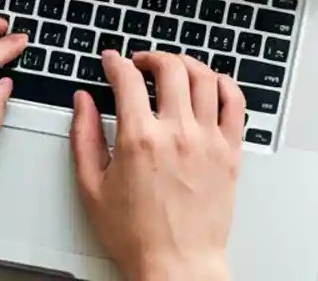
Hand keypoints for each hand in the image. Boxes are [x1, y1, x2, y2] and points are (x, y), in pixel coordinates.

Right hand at [71, 51, 244, 280]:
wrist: (177, 265)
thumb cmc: (137, 235)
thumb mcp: (92, 187)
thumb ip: (83, 137)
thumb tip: (82, 101)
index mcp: (140, 140)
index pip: (127, 79)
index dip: (115, 62)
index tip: (111, 61)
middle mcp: (177, 133)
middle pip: (170, 69)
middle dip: (151, 57)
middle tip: (141, 63)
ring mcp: (208, 140)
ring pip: (205, 77)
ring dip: (186, 63)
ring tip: (173, 68)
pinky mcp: (230, 151)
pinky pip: (235, 102)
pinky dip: (224, 84)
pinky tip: (211, 84)